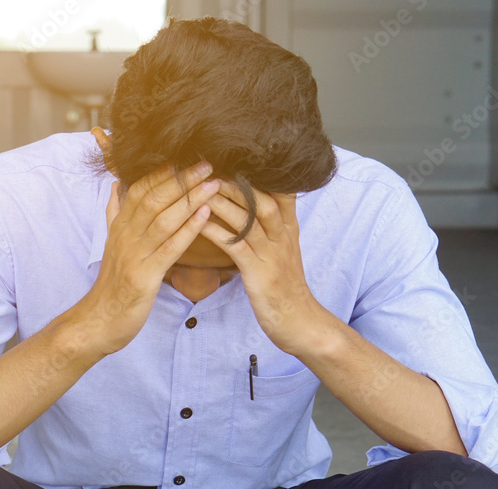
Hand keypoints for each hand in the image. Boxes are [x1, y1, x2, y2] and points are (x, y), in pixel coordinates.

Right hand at [75, 160, 220, 356]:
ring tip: (213, 183)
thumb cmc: (112, 284)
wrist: (99, 321)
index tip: (184, 158)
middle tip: (207, 163)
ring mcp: (134, 255)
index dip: (162, 172)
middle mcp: (125, 236)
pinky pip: (170, 248)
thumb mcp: (111, 244)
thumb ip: (115, 213)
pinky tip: (205, 215)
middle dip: (181, 179)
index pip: (140, 189)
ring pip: (164, 219)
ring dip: (190, 199)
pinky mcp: (144, 276)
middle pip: (154, 198)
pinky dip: (188, 229)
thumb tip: (117, 184)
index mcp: (120, 227)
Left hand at [198, 182, 325, 355]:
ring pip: (248, 219)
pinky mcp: (260, 273)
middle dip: (235, 181)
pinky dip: (216, 231)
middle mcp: (283, 237)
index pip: (281, 191)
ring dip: (222, 201)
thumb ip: (271, 228)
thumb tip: (253, 207)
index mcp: (289, 229)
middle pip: (262, 198)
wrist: (299, 322)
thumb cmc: (284, 288)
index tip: (235, 157)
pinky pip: (236, 246)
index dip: (260, 173)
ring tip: (198, 187)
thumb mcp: (283, 252)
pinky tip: (198, 223)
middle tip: (209, 167)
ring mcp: (272, 254)